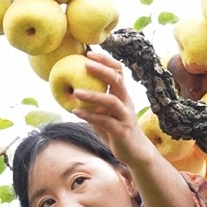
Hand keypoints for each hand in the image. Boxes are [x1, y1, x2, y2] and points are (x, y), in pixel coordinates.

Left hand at [71, 51, 152, 165]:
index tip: (89, 54)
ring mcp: (125, 116)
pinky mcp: (121, 131)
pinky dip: (90, 116)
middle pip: (117, 81)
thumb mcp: (104, 115)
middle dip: (102, 70)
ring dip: (93, 95)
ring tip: (76, 92)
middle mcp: (126, 102)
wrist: (135, 153)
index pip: (118, 72)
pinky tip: (76, 112)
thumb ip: (93, 105)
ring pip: (111, 101)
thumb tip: (71, 93)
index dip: (105, 61)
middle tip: (85, 64)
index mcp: (122, 95)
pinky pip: (105, 121)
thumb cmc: (116, 131)